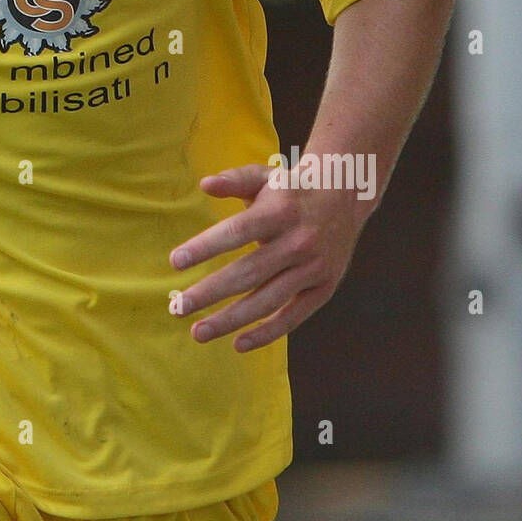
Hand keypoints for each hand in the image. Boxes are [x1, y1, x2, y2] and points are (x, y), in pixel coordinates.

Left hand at [168, 162, 365, 351]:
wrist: (346, 196)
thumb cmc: (291, 189)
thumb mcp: (264, 177)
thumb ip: (233, 180)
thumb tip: (205, 184)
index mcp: (280, 210)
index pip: (237, 231)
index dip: (206, 246)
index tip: (175, 261)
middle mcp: (298, 241)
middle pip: (248, 273)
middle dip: (210, 292)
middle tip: (178, 308)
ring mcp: (313, 268)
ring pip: (268, 301)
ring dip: (231, 320)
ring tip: (198, 332)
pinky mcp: (323, 289)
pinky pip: (293, 317)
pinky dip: (266, 333)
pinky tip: (237, 344)